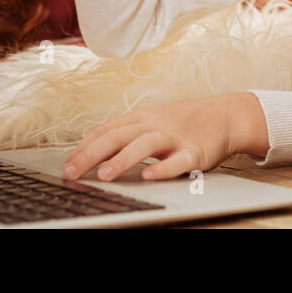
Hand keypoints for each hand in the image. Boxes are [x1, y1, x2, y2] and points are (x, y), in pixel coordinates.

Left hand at [61, 93, 263, 182]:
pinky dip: (163, 168)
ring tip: (104, 176)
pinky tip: (149, 177)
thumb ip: (126, 136)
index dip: (83, 148)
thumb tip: (91, 156)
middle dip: (91, 155)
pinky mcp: (194, 151)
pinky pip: (178, 160)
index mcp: (140, 119)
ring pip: (144, 145)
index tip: (66, 166)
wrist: (224, 115)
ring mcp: (174, 137)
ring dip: (123, 160)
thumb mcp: (151, 123)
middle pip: (117, 136)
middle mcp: (154, 125)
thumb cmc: (183, 123)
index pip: (105, 131)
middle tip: (71, 173)